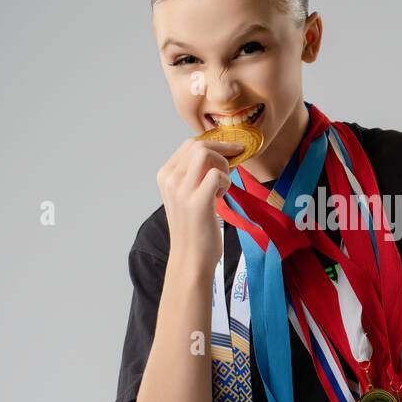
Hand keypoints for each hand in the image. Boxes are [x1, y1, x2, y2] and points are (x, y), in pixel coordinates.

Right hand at [156, 136, 244, 275]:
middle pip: (199, 144)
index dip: (215, 144)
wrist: (190, 258)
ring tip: (222, 186)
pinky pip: (217, 174)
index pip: (190, 144)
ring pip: (206, 153)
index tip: (230, 152)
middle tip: (235, 164)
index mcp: (166, 175)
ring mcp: (181, 190)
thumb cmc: (194, 227)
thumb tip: (222, 153)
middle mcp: (170, 179)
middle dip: (223, 150)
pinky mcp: (197, 202)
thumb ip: (195, 174)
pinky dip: (226, 182)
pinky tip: (221, 197)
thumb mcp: (187, 195)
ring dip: (223, 165)